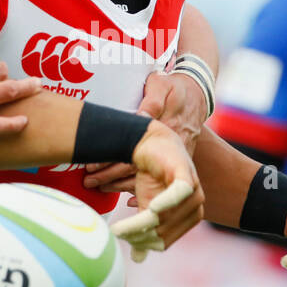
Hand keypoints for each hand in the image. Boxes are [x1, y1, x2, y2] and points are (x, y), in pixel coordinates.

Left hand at [82, 71, 206, 192]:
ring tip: (97, 187)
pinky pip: (158, 179)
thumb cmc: (174, 88)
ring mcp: (176, 156)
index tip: (91, 166)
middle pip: (136, 167)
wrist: (197, 94)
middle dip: (110, 176)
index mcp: (164, 128)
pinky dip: (142, 191)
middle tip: (88, 181)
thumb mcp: (163, 86)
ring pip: (145, 176)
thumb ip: (152, 101)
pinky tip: (129, 199)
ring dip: (120, 184)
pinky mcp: (178, 161)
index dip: (111, 161)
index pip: (135, 150)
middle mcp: (170, 146)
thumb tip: (139, 116)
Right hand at [110, 121, 204, 259]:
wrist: (150, 145)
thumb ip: (143, 231)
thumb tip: (137, 259)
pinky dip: (163, 203)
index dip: (142, 242)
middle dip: (138, 234)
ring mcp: (194, 191)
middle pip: (163, 231)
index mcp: (188, 218)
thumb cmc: (150, 177)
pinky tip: (149, 207)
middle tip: (117, 232)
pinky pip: (178, 195)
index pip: (164, 240)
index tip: (123, 239)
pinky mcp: (187, 176)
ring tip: (121, 225)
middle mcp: (195, 207)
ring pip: (165, 217)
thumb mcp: (145, 208)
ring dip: (141, 222)